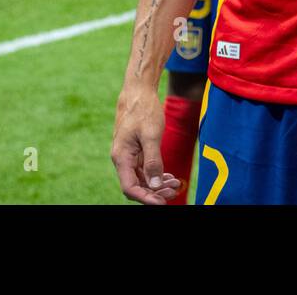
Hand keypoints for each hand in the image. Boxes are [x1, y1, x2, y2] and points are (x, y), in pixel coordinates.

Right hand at [112, 84, 181, 204]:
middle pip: (136, 185)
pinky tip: (168, 176)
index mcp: (121, 157)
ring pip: (141, 178)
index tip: (162, 202)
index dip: (145, 198)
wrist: (139, 92)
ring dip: (157, 184)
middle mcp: (122, 159)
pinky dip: (156, 174)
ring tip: (175, 184)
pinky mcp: (135, 150)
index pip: (130, 187)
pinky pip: (144, 169)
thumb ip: (153, 161)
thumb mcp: (151, 135)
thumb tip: (154, 185)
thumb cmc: (144, 110)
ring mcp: (128, 155)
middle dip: (154, 192)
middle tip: (174, 191)